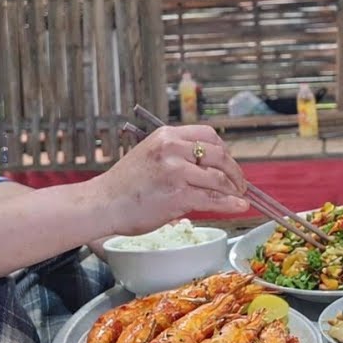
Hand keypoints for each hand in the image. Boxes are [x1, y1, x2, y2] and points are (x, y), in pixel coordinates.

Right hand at [92, 124, 248, 235]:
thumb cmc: (125, 185)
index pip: (208, 135)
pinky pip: (213, 199)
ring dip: (234, 189)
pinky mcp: (178, 194)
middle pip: (219, 156)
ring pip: (219, 178)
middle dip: (234, 172)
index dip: (224, 151)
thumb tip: (208, 165)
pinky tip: (240, 206)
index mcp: (166, 135)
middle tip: (240, 184)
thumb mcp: (150, 155)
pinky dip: (230, 204)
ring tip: (239, 196)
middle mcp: (172, 149)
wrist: (103, 203)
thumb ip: (176, 154)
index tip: (229, 163)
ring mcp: (176, 171)